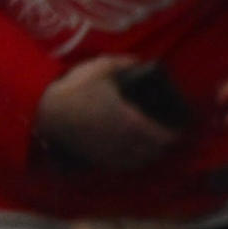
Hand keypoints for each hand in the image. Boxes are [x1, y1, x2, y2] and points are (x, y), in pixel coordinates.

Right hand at [35, 57, 181, 171]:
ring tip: (153, 146)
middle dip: (164, 145)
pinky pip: (124, 166)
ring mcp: (113, 153)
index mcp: (133, 121)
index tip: (180, 130)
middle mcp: (127, 142)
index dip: (175, 135)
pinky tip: (133, 154)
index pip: (165, 137)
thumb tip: (140, 62)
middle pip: (156, 152)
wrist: (46, 111)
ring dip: (150, 155)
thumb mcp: (102, 68)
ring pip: (141, 161)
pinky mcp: (99, 159)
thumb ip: (124, 65)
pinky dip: (133, 161)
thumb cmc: (76, 88)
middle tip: (167, 137)